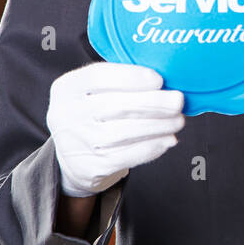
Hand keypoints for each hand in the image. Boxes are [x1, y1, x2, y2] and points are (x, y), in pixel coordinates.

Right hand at [46, 62, 185, 197]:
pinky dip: (151, 147)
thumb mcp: (94, 90)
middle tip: (178, 101)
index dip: (132, 77)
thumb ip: (122, 80)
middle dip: (154, 103)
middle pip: (116, 106)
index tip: (159, 79)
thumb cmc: (94, 111)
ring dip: (158, 126)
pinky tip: (167, 139)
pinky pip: (125, 156)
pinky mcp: (89, 167)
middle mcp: (65, 115)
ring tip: (178, 121)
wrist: (71, 155)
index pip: (98, 77)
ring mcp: (76, 143)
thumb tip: (166, 82)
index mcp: (67, 88)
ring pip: (123, 133)